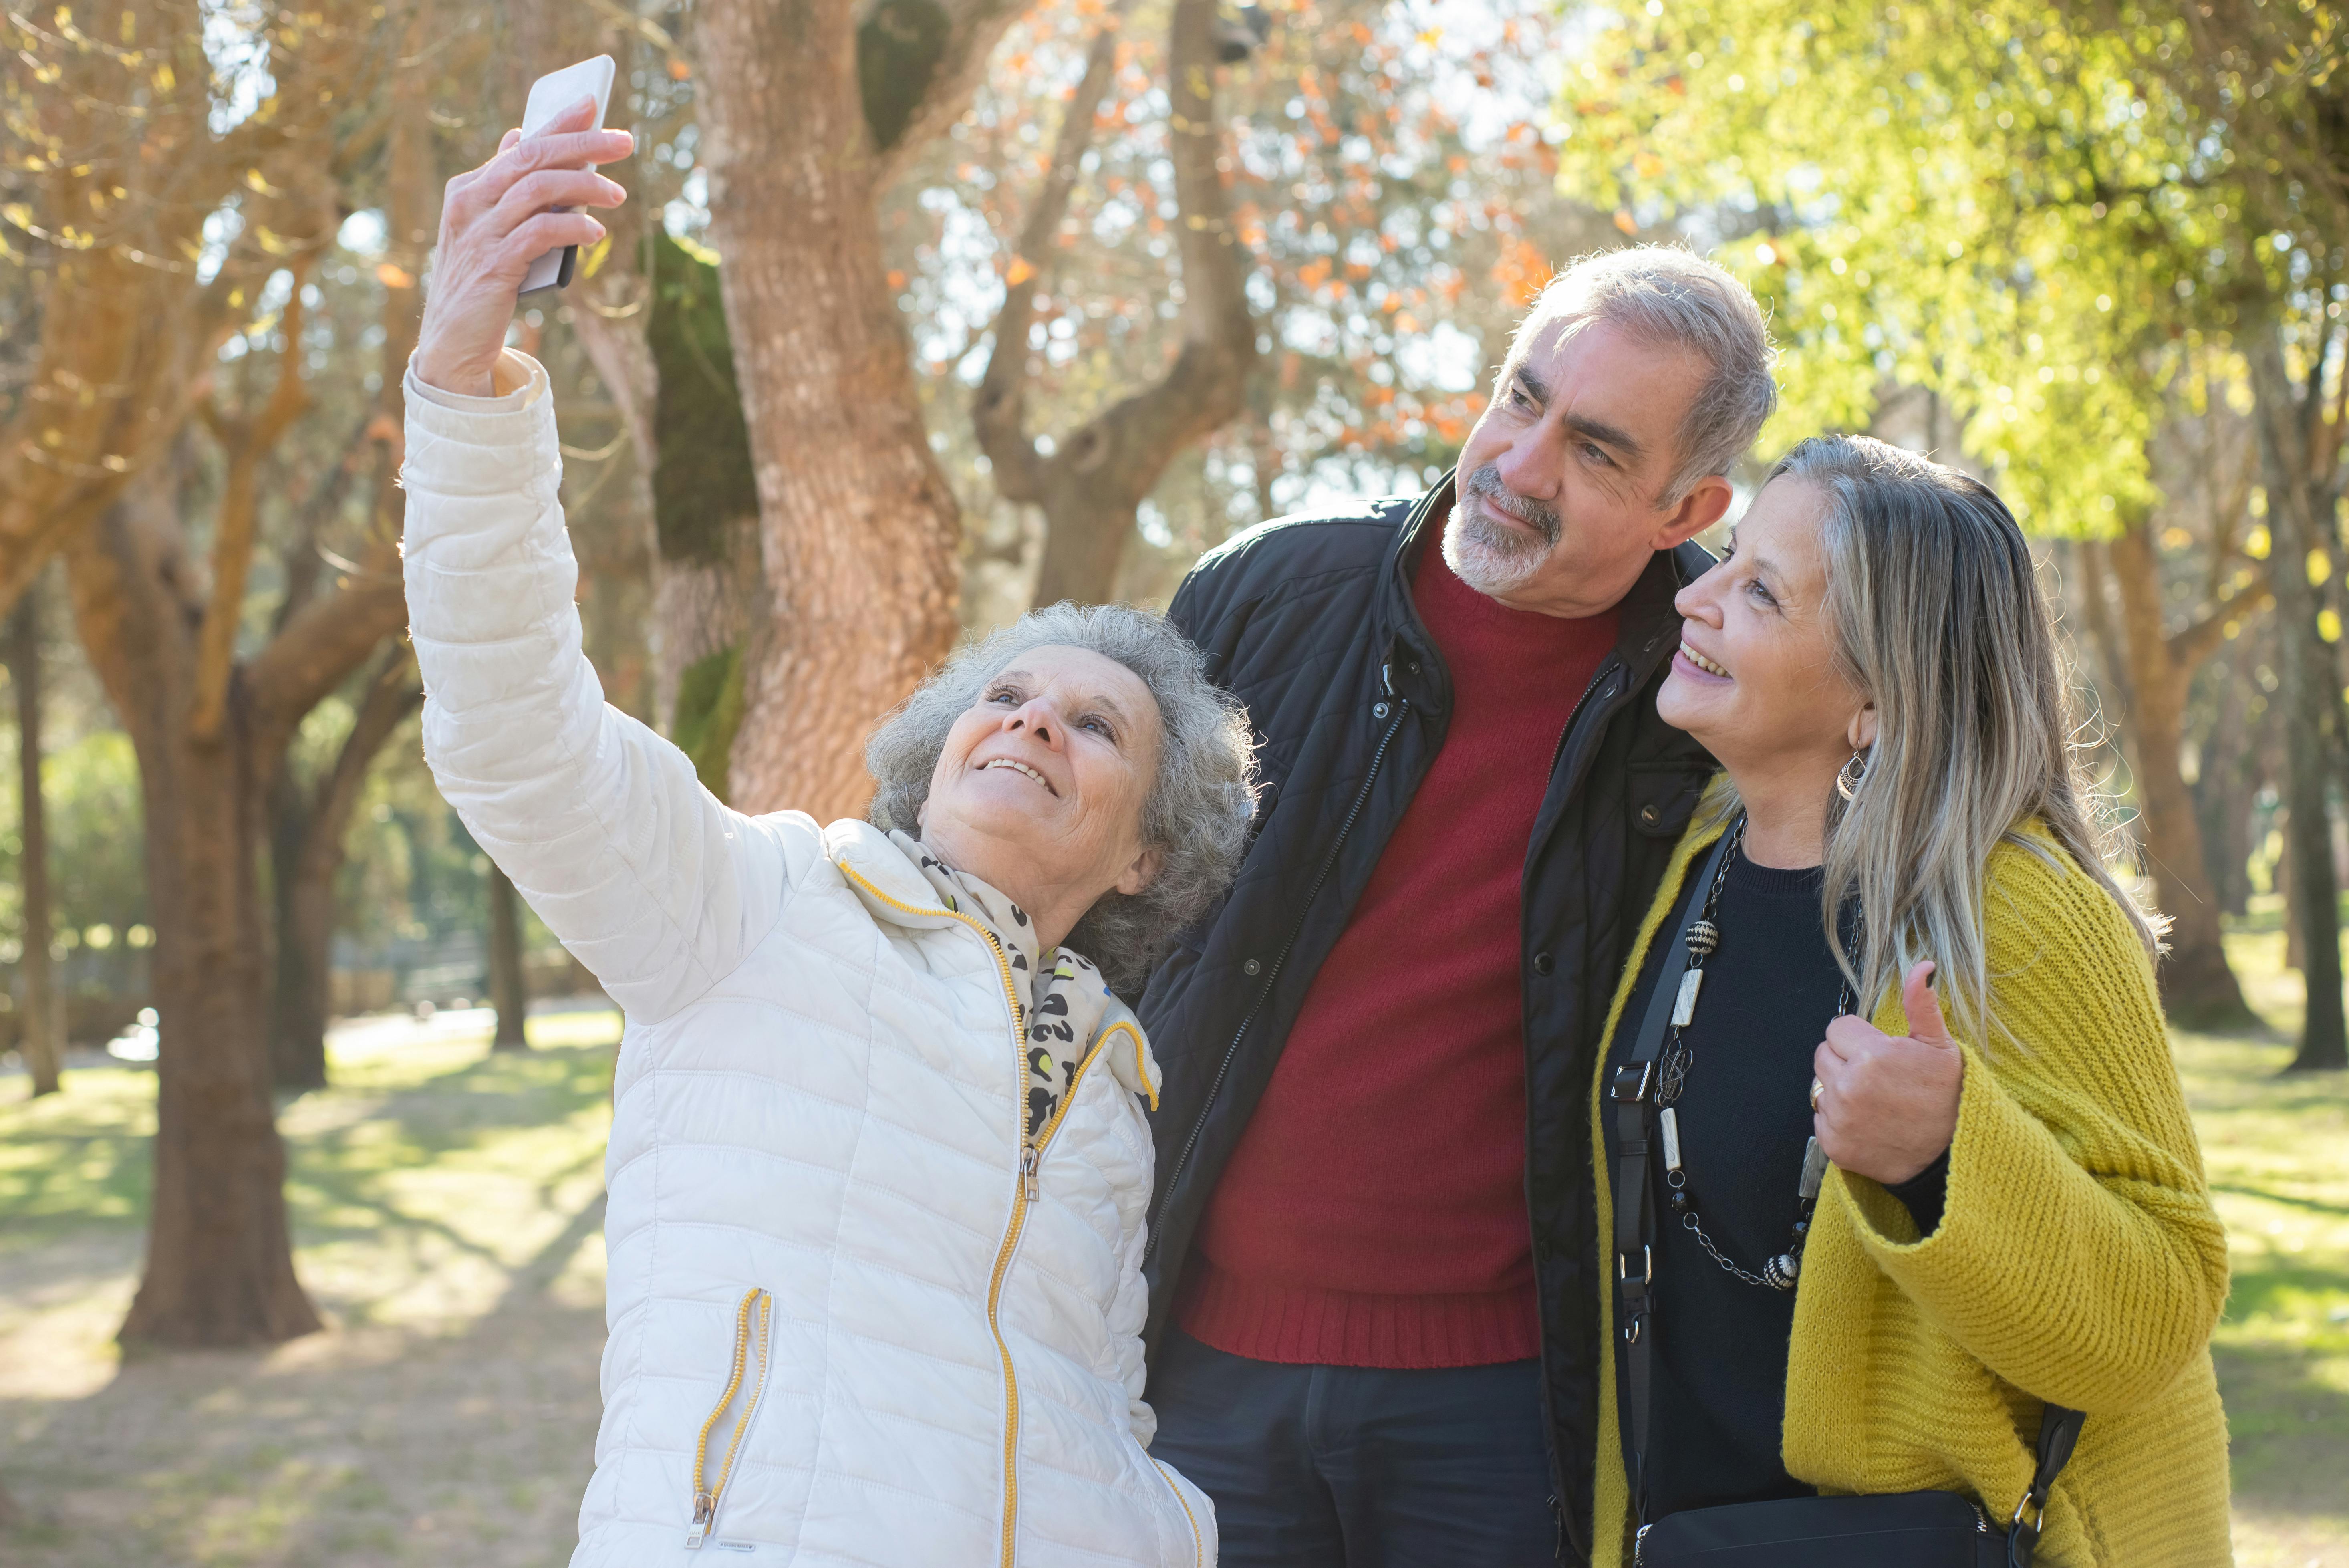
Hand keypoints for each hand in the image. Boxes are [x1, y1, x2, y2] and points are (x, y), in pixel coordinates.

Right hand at [412, 98, 633, 396]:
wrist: (452, 340)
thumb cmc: (480, 280)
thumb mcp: (489, 227)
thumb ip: (504, 186)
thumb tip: (519, 136)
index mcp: (469, 189)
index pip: (521, 145)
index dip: (557, 122)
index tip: (593, 104)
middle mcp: (469, 204)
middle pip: (532, 158)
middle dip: (581, 144)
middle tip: (624, 141)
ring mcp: (479, 234)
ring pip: (539, 190)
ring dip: (585, 187)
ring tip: (618, 194)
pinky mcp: (494, 266)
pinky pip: (540, 233)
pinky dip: (572, 227)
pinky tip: (595, 233)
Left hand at [1813, 960, 1963, 1185]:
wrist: (1953, 1154)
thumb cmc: (1948, 1095)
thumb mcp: (1940, 1046)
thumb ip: (1921, 1005)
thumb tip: (1922, 966)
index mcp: (1871, 1055)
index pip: (1837, 1029)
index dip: (1858, 1038)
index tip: (1880, 1052)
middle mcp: (1849, 1085)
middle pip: (1823, 1055)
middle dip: (1845, 1060)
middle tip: (1878, 1076)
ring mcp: (1839, 1117)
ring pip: (1819, 1086)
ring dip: (1839, 1088)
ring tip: (1874, 1099)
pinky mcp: (1833, 1144)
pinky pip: (1819, 1118)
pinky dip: (1837, 1119)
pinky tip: (1866, 1121)